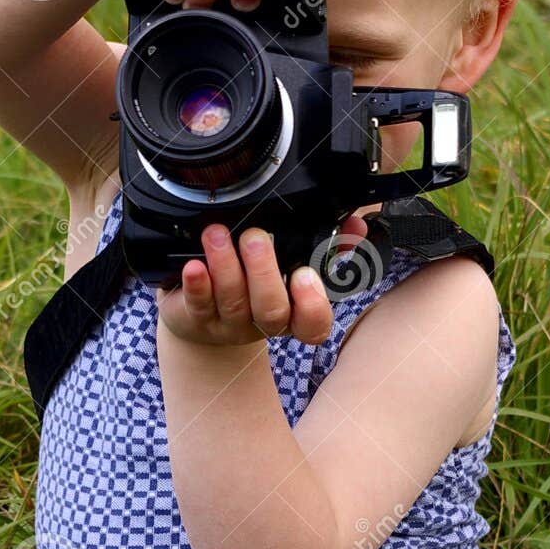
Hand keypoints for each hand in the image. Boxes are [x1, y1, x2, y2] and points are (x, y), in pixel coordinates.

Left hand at [156, 217, 369, 347]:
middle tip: (254, 239)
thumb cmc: (253, 287)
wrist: (203, 320)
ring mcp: (229, 324)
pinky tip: (194, 266)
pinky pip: (198, 304)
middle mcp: (262, 323)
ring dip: (226, 266)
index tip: (303, 275)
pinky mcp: (197, 319)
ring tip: (217, 234)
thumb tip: (356, 223)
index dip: (312, 305)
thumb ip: (327, 245)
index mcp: (292, 312)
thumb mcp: (291, 267)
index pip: (313, 325)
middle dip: (264, 273)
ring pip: (233, 302)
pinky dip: (197, 284)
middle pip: (271, 311)